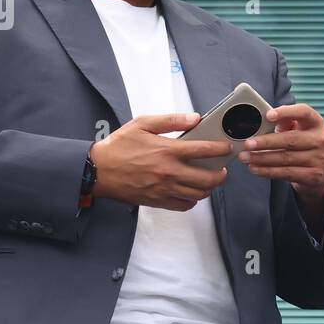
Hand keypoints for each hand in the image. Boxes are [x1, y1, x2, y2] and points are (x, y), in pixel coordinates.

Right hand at [89, 113, 232, 210]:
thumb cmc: (118, 146)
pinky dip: (192, 200)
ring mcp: (164, 189)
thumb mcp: (142, 124)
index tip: (227, 148)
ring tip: (209, 180)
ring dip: (209, 188)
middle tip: (222, 169)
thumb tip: (195, 118)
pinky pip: (184, 205)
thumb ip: (171, 120)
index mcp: (167, 150)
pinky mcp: (157, 201)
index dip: (221, 149)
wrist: (97, 170)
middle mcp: (169, 172)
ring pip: (198, 194)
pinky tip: (191, 192)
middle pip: (207, 178)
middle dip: (221, 174)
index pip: (204, 150)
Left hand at [238, 102, 323, 214]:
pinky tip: (254, 168)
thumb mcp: (297, 130)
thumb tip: (261, 120)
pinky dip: (267, 171)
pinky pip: (286, 173)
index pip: (304, 112)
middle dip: (266, 142)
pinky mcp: (314, 176)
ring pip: (285, 158)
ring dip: (262, 158)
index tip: (268, 116)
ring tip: (245, 157)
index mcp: (316, 123)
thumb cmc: (302, 145)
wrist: (320, 172)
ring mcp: (319, 159)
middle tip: (247, 143)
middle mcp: (321, 140)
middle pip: (290, 139)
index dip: (286, 112)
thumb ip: (284, 122)